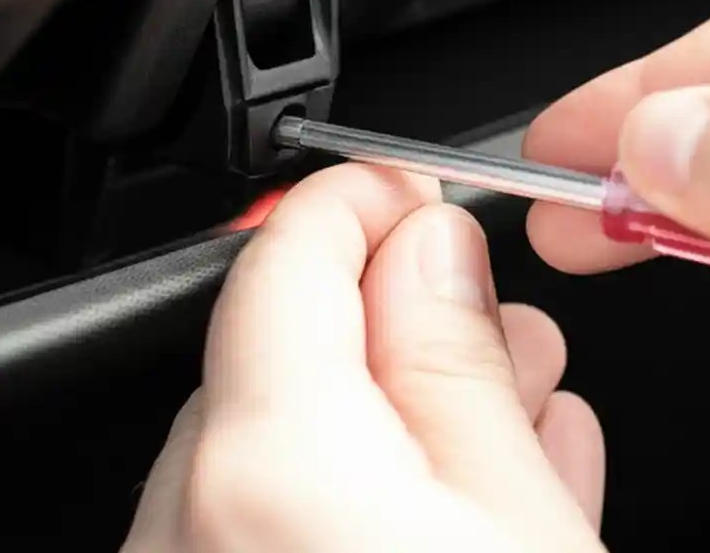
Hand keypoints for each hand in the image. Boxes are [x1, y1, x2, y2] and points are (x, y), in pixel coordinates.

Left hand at [121, 164, 605, 551]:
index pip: (283, 261)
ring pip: (267, 453)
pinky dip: (339, 498)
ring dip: (377, 416)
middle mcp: (181, 534)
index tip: (410, 191)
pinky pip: (253, 529)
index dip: (359, 202)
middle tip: (489, 320)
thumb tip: (432, 256)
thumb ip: (460, 370)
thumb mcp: (528, 528)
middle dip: (385, 323)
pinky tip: (444, 501)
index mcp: (266, 474)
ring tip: (500, 419)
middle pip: (270, 358)